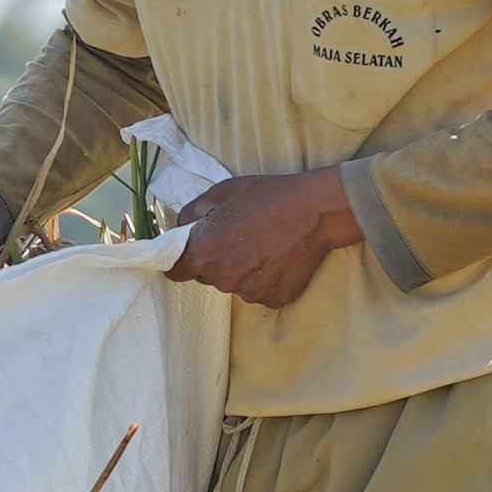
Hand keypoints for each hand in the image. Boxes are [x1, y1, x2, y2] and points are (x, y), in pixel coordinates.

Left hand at [162, 167, 363, 310]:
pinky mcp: (272, 298)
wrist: (316, 212)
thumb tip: (180, 228)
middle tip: (236, 237)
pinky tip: (276, 257)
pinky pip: (258, 290)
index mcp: (205, 253)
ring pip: (234, 283)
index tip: (187, 254)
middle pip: (207, 276)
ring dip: (240, 269)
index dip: (179, 261)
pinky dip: (263, 278)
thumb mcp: (222, 192)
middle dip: (214, 260)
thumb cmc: (268, 197)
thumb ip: (192, 213)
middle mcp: (223, 279)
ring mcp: (249, 292)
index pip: (175, 272)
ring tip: (261, 245)